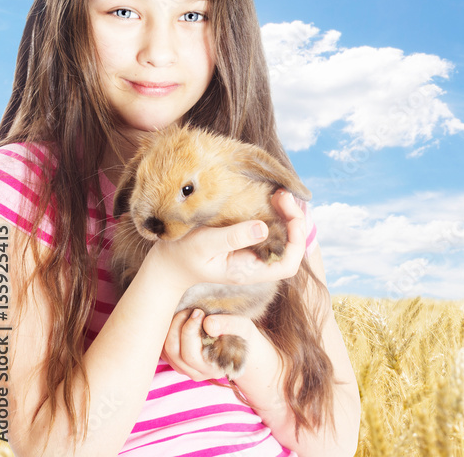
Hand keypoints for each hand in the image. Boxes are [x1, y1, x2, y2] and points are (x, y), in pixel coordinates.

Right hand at [146, 190, 307, 290]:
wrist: (166, 262)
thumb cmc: (181, 255)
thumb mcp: (204, 244)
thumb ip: (233, 237)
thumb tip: (264, 228)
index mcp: (249, 270)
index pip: (288, 264)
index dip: (297, 241)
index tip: (290, 216)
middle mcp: (255, 262)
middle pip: (290, 246)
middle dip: (294, 220)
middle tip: (282, 194)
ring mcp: (251, 251)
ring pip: (282, 235)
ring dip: (285, 213)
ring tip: (279, 193)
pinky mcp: (244, 240)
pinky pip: (268, 226)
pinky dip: (273, 211)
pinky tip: (268, 196)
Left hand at [163, 308, 258, 380]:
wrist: (243, 345)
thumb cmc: (242, 335)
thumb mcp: (243, 326)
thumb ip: (228, 324)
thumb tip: (207, 324)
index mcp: (213, 368)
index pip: (190, 353)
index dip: (190, 329)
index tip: (199, 312)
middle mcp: (197, 373)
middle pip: (174, 351)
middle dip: (178, 326)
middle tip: (191, 310)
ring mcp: (185, 369)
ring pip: (165, 351)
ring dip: (171, 328)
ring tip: (186, 313)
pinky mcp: (177, 363)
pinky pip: (162, 350)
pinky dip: (166, 334)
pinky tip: (179, 321)